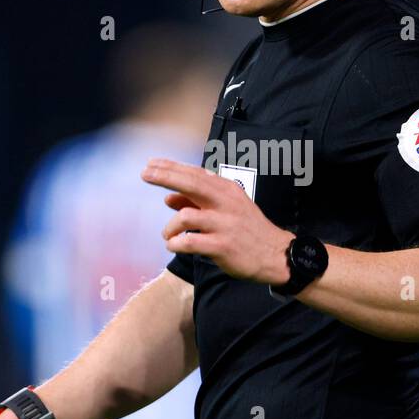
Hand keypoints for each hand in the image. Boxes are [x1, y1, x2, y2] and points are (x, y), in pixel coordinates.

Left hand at [142, 158, 290, 284]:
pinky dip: (177, 244)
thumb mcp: (225, 210)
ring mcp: (224, 224)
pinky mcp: (223, 246)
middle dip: (164, 177)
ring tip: (169, 236)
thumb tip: (168, 198)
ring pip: (185, 217)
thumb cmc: (246, 230)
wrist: (274, 254)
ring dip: (170, 228)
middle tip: (144, 174)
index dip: (170, 167)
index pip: (195, 173)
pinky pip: (190, 242)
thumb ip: (195, 202)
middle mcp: (226, 203)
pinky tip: (174, 245)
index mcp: (227, 190)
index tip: (150, 164)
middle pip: (190, 183)